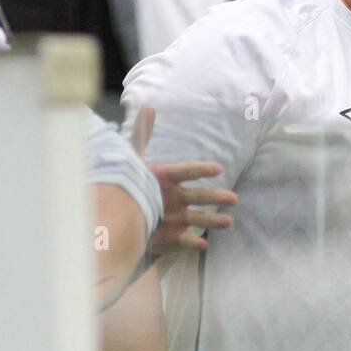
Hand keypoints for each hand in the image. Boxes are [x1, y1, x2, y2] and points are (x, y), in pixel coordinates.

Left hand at [129, 106, 234, 253]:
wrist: (117, 215)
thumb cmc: (128, 184)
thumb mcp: (133, 158)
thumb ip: (142, 135)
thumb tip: (148, 106)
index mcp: (167, 179)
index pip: (187, 171)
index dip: (200, 170)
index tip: (218, 168)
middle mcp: (175, 198)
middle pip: (200, 196)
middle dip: (216, 197)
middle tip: (233, 199)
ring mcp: (174, 218)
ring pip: (198, 218)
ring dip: (213, 219)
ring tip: (228, 222)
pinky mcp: (170, 237)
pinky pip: (184, 240)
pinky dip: (193, 242)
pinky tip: (203, 244)